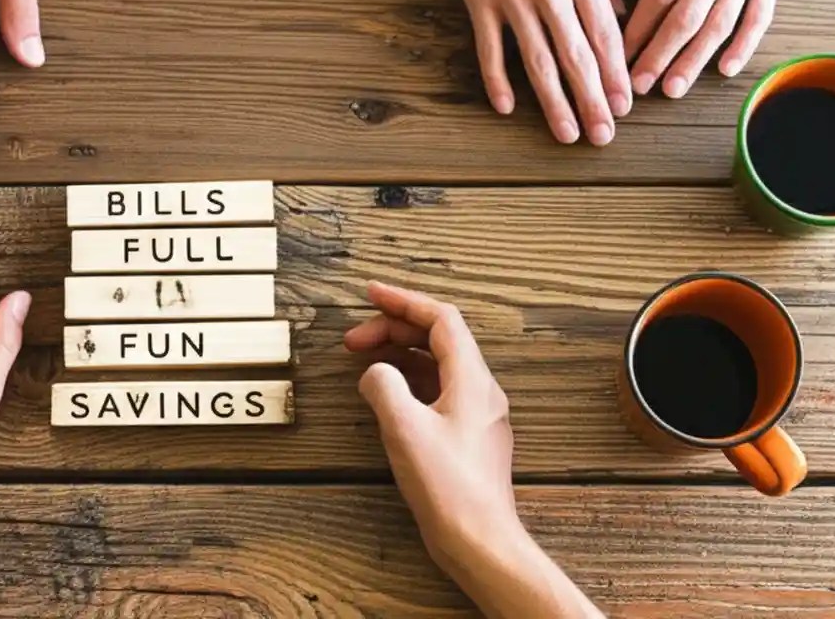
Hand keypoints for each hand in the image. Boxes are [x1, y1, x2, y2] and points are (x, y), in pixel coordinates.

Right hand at [346, 282, 602, 617]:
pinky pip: (438, 392)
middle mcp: (480, 391)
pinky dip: (409, 382)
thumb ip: (384, 388)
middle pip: (439, 339)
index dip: (405, 301)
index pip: (441, 319)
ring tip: (364, 360)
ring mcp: (477, 415)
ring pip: (438, 366)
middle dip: (395, 329)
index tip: (370, 294)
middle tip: (353, 339)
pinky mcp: (468, 438)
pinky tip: (387, 395)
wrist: (480, 540)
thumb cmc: (448, 488)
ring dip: (401, 355)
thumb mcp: (404, 429)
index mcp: (471, 379)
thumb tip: (375, 373)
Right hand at [450, 0, 631, 145]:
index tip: (625, 105)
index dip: (616, 74)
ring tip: (566, 133)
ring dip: (553, 102)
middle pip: (576, 56)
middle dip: (592, 100)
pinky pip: (489, 47)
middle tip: (603, 135)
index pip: (605, 34)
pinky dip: (497, 79)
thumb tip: (620, 14)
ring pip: (536, 60)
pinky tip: (507, 107)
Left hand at [623, 0, 805, 97]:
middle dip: (660, 55)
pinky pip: (761, 11)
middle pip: (688, 16)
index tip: (620, 54)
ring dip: (696, 59)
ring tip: (673, 87)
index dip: (639, 29)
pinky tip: (726, 69)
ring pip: (722, 21)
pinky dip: (745, 43)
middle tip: (639, 86)